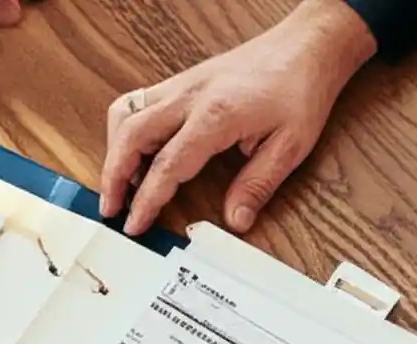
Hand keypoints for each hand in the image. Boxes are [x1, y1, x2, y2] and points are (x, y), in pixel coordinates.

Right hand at [100, 0, 376, 235]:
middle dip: (113, 176)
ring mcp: (181, 85)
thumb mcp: (290, 145)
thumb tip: (235, 220)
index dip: (146, 200)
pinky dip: (126, 129)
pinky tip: (135, 151)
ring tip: (120, 183)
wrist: (306, 47)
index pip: (166, 165)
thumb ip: (258, 185)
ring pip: (126, 113)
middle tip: (110, 208)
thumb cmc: (300, 90)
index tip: (134, 224)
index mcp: (216, 115)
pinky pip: (138, 102)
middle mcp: (189, 96)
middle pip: (130, 135)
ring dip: (115, 149)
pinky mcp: (181, 81)